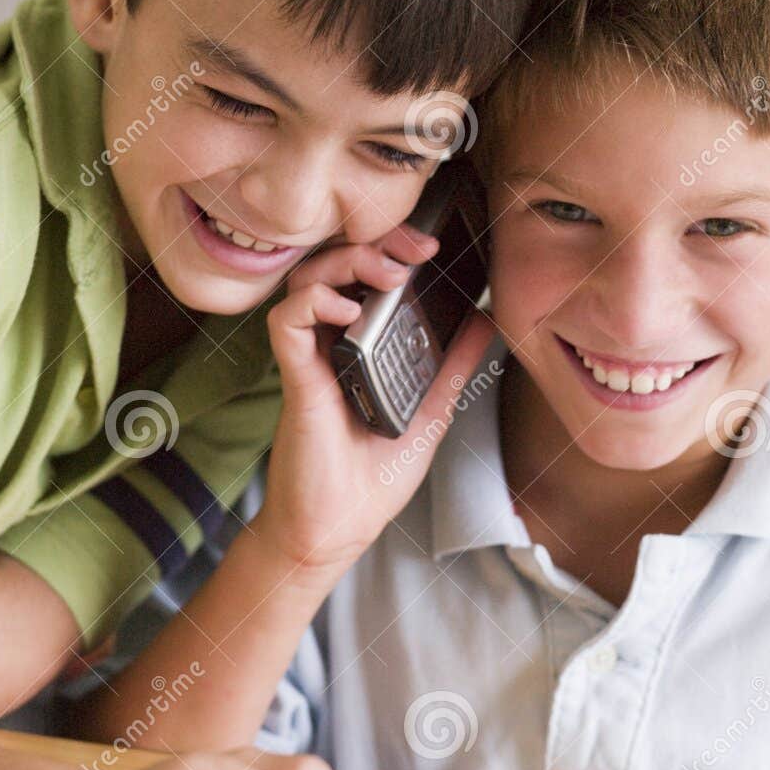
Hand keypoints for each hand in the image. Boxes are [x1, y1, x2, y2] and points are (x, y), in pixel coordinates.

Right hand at [257, 222, 495, 574]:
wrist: (341, 526)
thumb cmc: (373, 476)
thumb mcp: (430, 410)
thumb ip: (452, 365)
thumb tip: (484, 323)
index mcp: (359, 344)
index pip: (361, 273)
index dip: (389, 247)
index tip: (429, 249)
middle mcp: (330, 343)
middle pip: (332, 263)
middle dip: (372, 243)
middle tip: (413, 251)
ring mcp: (310, 359)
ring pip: (305, 281)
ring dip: (345, 264)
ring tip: (385, 276)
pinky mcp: (296, 380)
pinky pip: (286, 322)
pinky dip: (314, 305)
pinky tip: (350, 314)